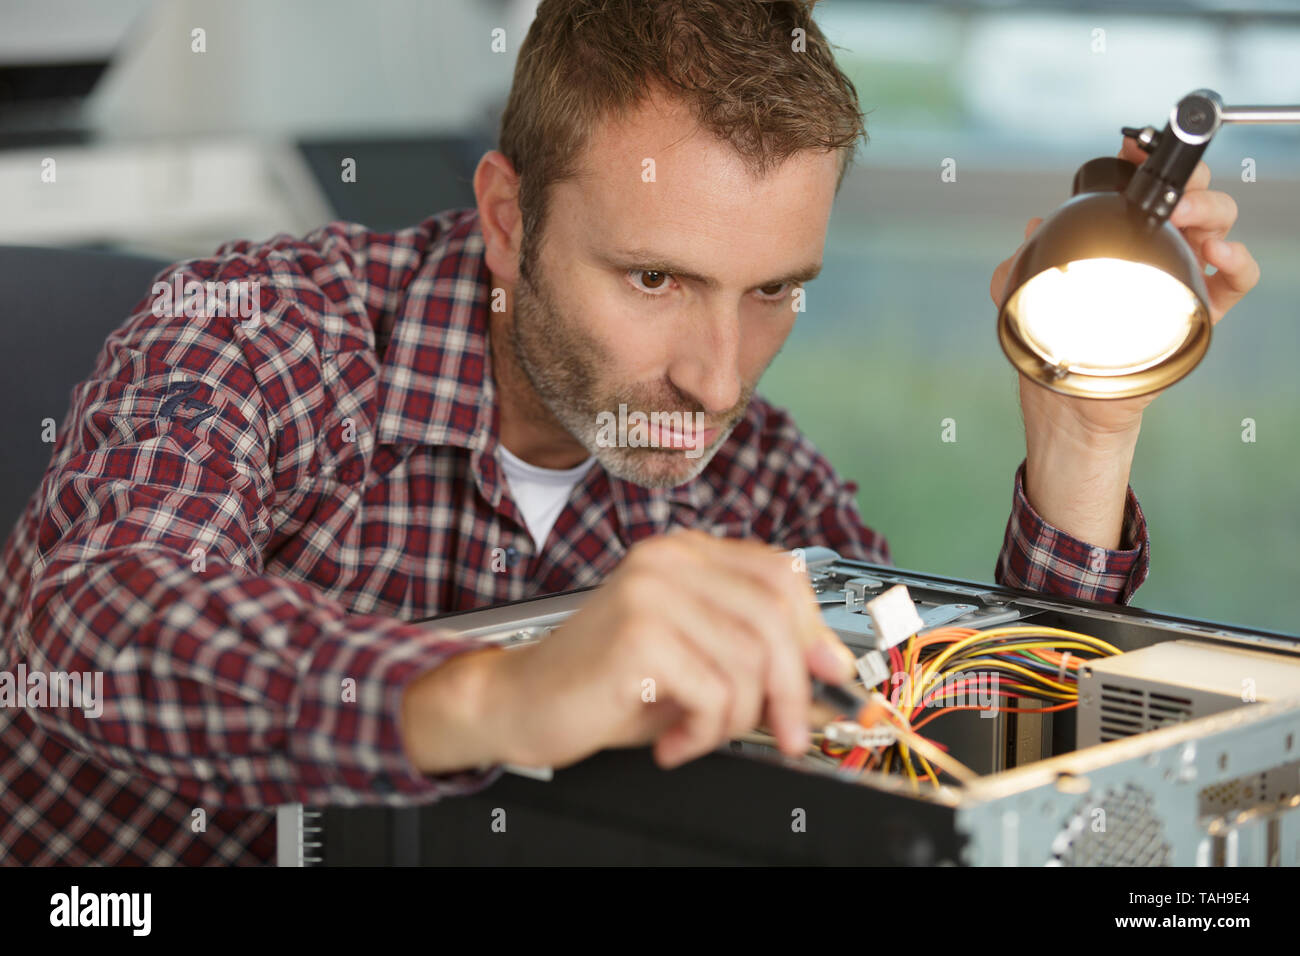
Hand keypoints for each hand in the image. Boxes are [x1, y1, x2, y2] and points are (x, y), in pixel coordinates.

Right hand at [402, 530, 855, 772]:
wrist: (520, 700)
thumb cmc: (604, 681)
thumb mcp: (693, 656)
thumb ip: (754, 650)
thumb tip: (830, 670)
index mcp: (685, 553)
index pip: (780, 572)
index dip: (814, 627)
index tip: (831, 673)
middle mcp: (669, 560)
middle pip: (776, 617)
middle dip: (793, 688)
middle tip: (788, 733)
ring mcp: (652, 592)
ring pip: (751, 661)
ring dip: (737, 718)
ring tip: (700, 733)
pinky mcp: (638, 635)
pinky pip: (715, 692)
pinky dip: (705, 732)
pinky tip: (672, 740)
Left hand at [990, 136, 1260, 442]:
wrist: (1074, 400)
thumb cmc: (1054, 343)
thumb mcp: (1021, 292)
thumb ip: (1024, 255)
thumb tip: (1036, 224)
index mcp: (1120, 235)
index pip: (1141, 187)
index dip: (1143, 160)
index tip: (1134, 146)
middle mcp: (1156, 248)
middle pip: (1191, 195)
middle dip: (1188, 180)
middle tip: (1171, 190)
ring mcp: (1183, 276)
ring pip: (1219, 224)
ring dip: (1211, 211)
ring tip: (1186, 221)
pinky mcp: (1202, 310)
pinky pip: (1237, 279)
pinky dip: (1238, 261)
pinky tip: (1218, 254)